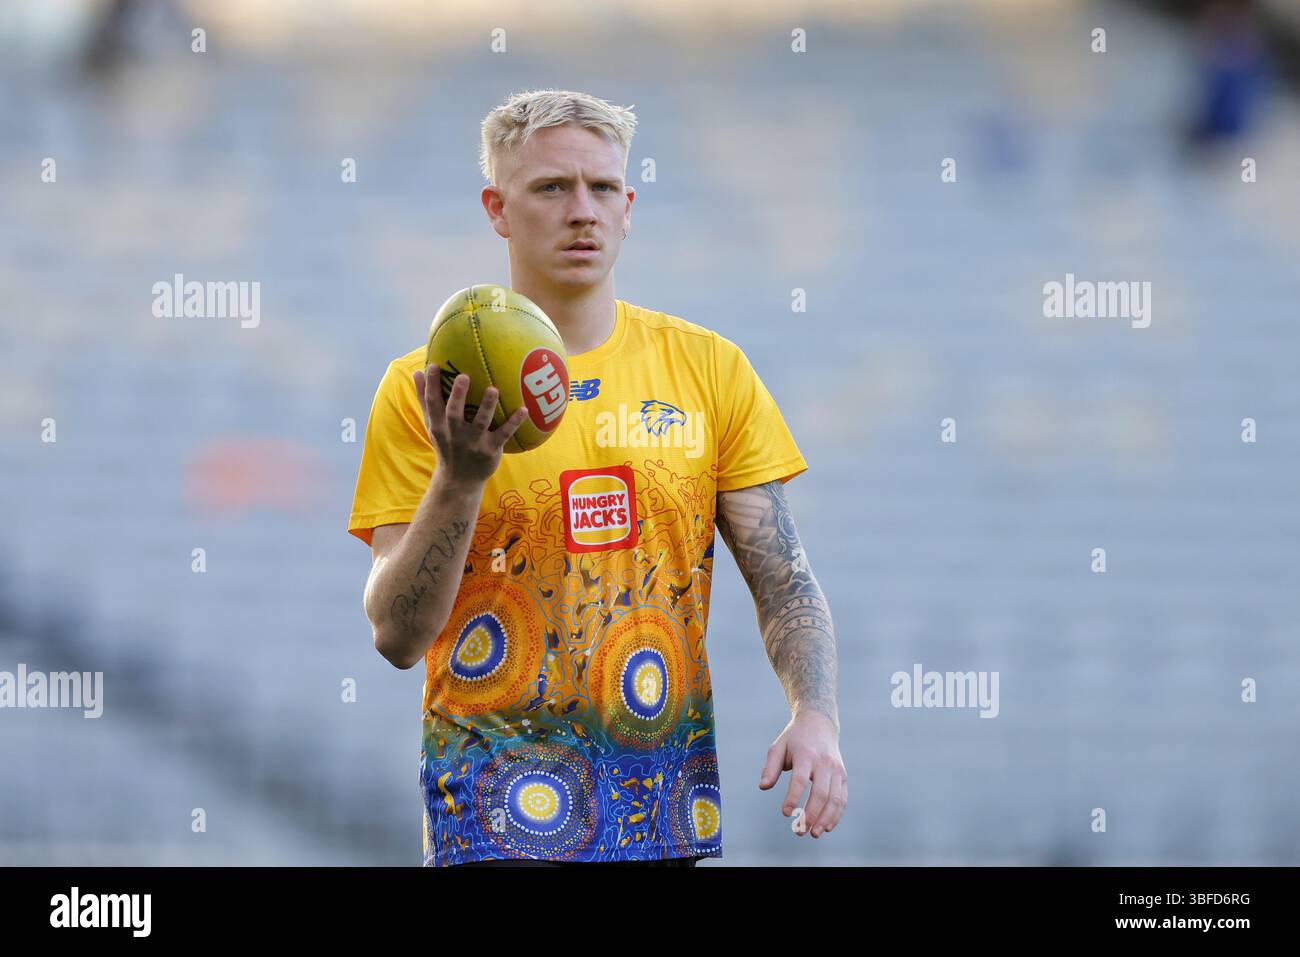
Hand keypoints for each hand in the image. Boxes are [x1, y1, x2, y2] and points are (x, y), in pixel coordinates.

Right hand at [413, 365, 529, 486]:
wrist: (459, 480)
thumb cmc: (447, 445)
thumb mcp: (433, 425)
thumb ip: (426, 400)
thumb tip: (418, 372)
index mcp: (439, 426)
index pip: (432, 404)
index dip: (431, 386)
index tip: (433, 366)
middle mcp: (455, 434)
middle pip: (454, 413)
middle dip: (458, 395)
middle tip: (463, 376)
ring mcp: (473, 442)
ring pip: (481, 422)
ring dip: (487, 406)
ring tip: (493, 389)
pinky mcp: (490, 450)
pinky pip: (504, 434)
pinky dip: (514, 423)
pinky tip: (524, 409)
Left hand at [758, 711, 846, 837]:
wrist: (819, 724)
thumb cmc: (794, 739)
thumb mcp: (778, 747)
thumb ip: (770, 767)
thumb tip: (763, 787)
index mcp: (806, 755)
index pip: (800, 779)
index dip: (793, 798)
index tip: (785, 813)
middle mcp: (824, 763)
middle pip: (820, 793)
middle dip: (810, 815)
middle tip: (799, 831)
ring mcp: (836, 770)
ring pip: (835, 799)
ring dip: (825, 819)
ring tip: (814, 833)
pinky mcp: (843, 776)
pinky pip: (842, 799)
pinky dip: (836, 815)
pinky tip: (826, 827)